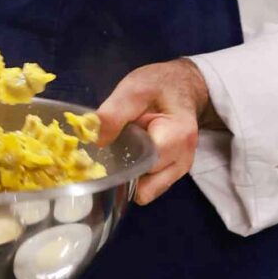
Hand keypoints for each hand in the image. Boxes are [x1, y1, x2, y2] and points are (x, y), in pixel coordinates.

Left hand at [97, 59, 220, 204]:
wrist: (182, 86)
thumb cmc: (160, 85)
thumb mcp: (134, 89)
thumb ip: (114, 114)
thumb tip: (94, 141)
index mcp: (178, 137)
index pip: (145, 166)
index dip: (121, 163)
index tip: (103, 152)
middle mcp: (183, 160)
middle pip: (145, 187)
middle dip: (124, 174)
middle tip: (111, 151)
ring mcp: (179, 169)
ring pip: (146, 192)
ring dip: (130, 177)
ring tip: (123, 151)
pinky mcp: (172, 173)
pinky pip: (149, 187)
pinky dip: (136, 177)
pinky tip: (130, 156)